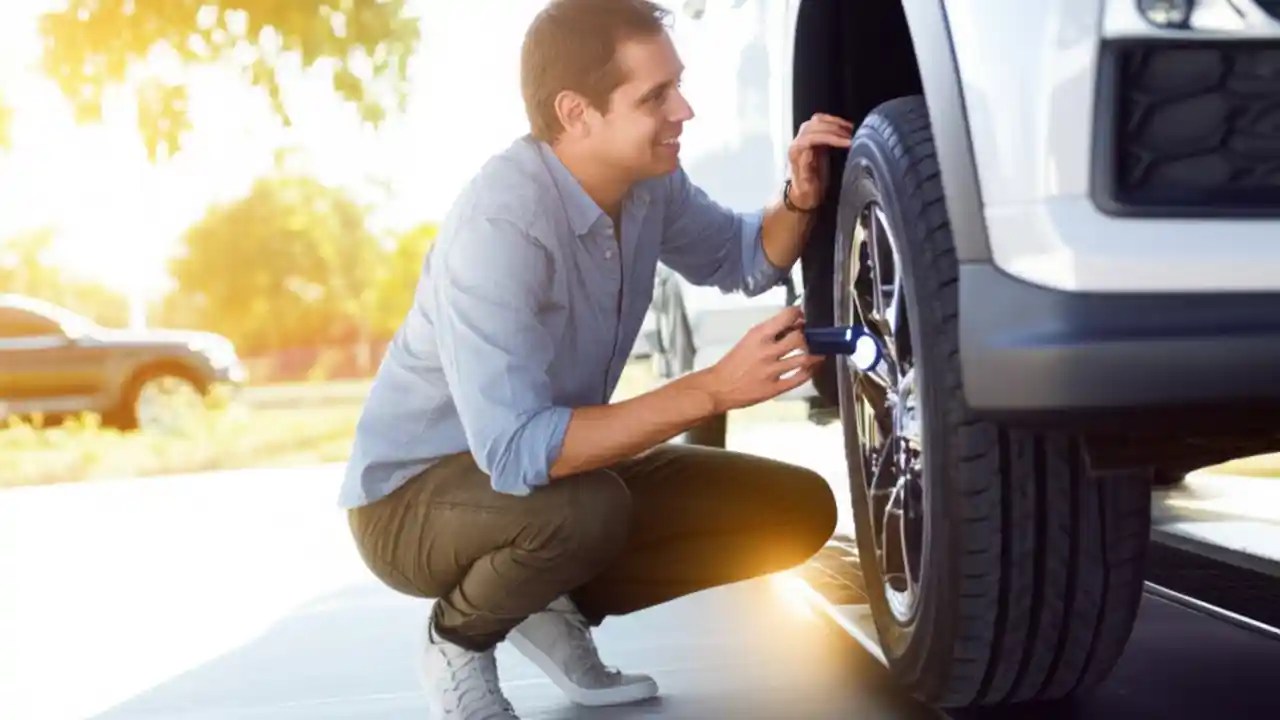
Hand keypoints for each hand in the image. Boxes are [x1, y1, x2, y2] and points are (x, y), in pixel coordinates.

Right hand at [703, 306, 824, 412]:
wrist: (719, 387)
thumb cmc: (733, 362)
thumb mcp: (748, 340)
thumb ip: (770, 333)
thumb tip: (793, 325)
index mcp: (758, 335)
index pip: (787, 317)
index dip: (798, 314)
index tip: (802, 316)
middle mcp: (767, 351)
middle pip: (800, 338)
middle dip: (808, 336)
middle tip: (811, 337)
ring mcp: (772, 371)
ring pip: (804, 358)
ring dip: (815, 354)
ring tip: (818, 352)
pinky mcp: (776, 388)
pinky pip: (800, 378)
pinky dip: (810, 371)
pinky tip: (812, 367)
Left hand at [786, 113, 853, 210]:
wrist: (801, 196)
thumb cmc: (806, 194)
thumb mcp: (807, 187)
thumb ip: (805, 170)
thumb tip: (808, 151)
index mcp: (795, 153)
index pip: (813, 137)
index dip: (831, 137)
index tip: (847, 142)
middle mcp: (797, 142)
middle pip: (816, 126)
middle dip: (836, 130)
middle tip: (853, 137)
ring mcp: (802, 137)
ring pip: (818, 121)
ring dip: (836, 123)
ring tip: (851, 131)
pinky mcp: (810, 137)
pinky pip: (821, 122)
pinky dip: (834, 122)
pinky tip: (846, 127)